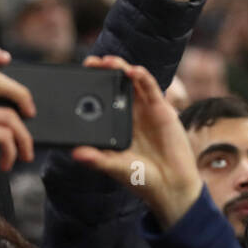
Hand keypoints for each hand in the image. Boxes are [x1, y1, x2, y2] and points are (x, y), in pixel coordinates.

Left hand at [69, 55, 202, 226]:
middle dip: (102, 71)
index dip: (89, 87)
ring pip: (131, 81)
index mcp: (114, 125)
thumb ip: (97, 159)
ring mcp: (145, 110)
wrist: (172, 186)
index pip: (99, 100)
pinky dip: (142, 76)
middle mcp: (128, 114)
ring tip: (109, 61)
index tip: (76, 78)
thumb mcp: (115, 168)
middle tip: (90, 63)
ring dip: (120, 67)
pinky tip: (133, 71)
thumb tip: (75, 152)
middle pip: (113, 85)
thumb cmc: (143, 179)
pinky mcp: (161, 109)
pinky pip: (150, 88)